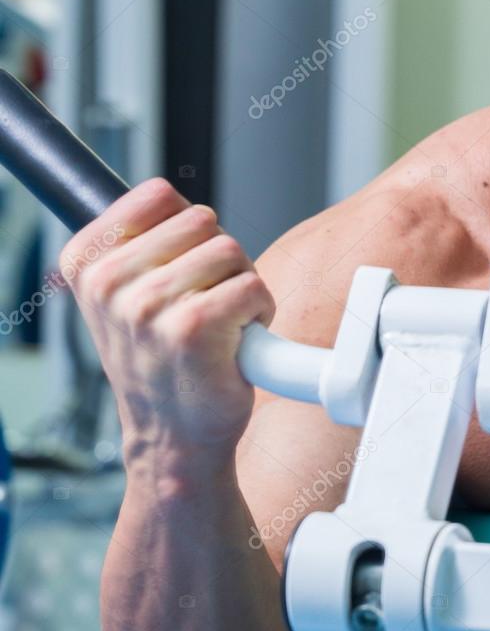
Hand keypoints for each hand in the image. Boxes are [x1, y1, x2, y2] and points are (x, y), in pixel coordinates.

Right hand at [61, 178, 274, 479]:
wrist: (174, 436)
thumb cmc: (162, 361)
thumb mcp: (125, 297)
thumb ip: (141, 243)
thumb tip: (172, 199)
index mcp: (86, 262)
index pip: (158, 195)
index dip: (190, 230)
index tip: (181, 270)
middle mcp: (109, 282)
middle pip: (203, 219)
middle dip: (221, 258)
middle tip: (208, 303)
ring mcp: (149, 304)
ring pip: (232, 250)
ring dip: (243, 284)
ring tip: (222, 323)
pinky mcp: (195, 327)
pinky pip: (254, 285)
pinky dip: (261, 310)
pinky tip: (238, 339)